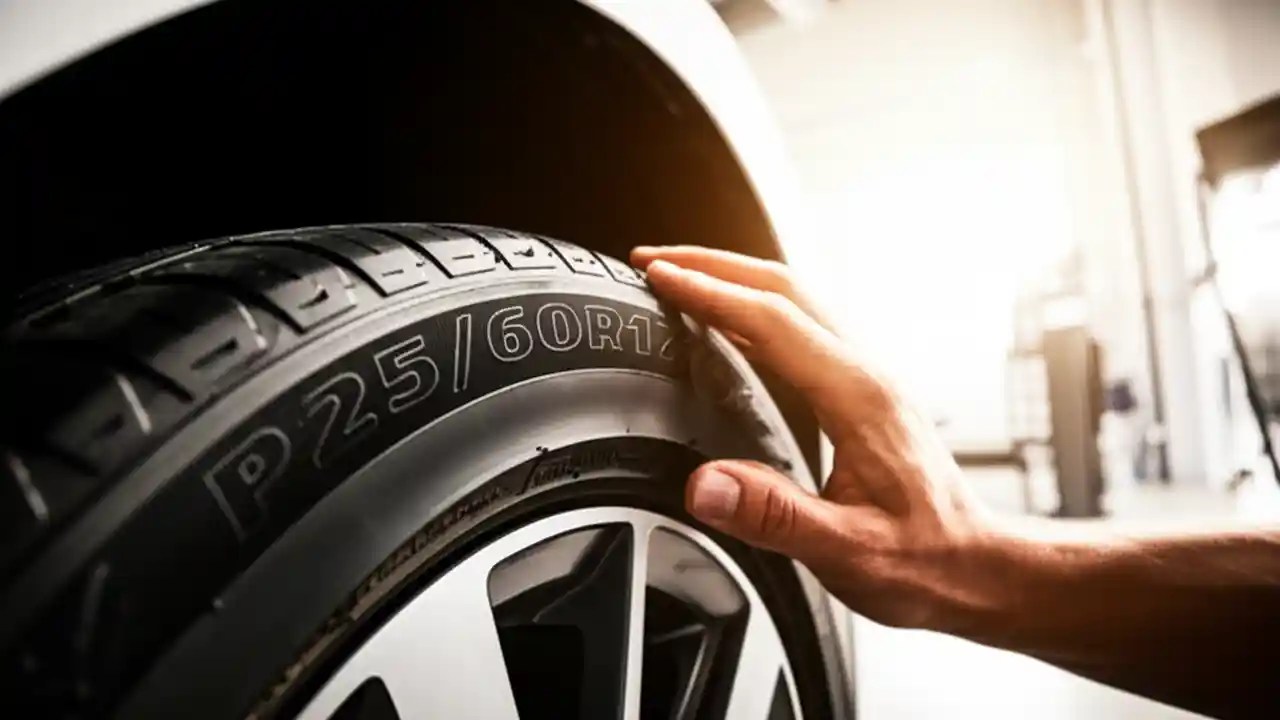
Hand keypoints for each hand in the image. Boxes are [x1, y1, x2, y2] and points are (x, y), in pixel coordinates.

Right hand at [632, 246, 1010, 631]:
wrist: (977, 568)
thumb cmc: (925, 560)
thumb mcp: (847, 552)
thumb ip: (774, 515)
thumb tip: (704, 484)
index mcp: (859, 396)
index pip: (771, 320)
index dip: (708, 292)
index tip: (658, 277)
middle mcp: (865, 374)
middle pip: (784, 288)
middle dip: (712, 264)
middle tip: (653, 260)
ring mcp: (866, 378)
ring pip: (795, 301)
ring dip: (734, 280)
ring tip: (680, 279)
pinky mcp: (861, 393)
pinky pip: (802, 329)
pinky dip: (754, 310)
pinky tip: (729, 327)